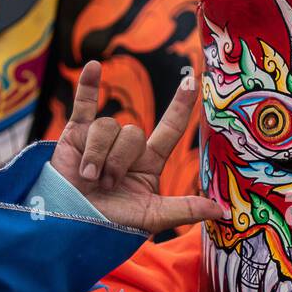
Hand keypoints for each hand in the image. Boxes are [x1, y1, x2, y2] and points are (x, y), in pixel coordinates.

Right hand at [50, 61, 224, 233]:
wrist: (69, 225)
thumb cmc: (111, 224)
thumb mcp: (151, 218)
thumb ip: (184, 209)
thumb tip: (221, 211)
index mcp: (148, 163)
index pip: (170, 128)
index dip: (181, 105)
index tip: (193, 82)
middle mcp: (126, 148)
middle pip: (132, 133)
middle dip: (119, 160)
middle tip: (107, 184)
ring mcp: (101, 139)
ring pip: (107, 126)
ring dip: (97, 155)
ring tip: (88, 178)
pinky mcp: (75, 134)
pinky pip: (84, 105)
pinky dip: (88, 86)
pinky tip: (93, 67)